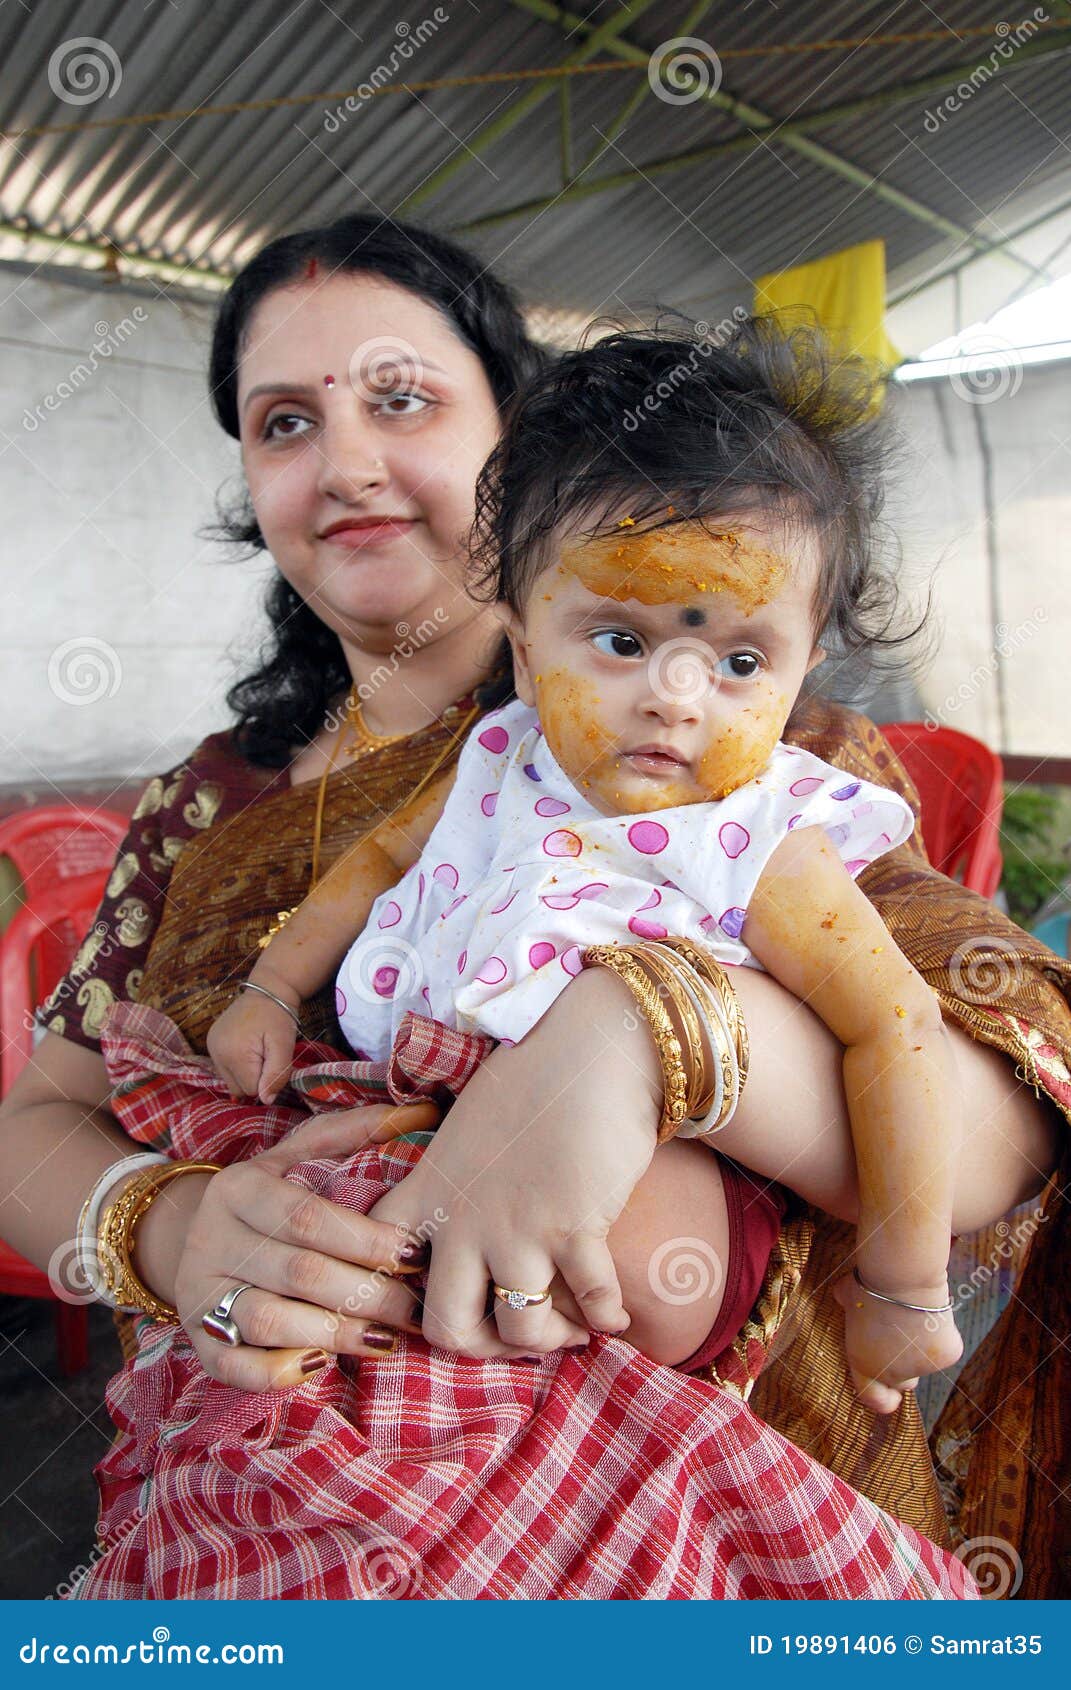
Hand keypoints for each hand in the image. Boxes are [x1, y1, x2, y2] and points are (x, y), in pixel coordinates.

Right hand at [170, 1101, 438, 1389]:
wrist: (191, 1236)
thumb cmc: (270, 1194)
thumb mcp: (298, 1154)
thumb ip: (356, 1132)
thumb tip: (423, 1110)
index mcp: (239, 1187)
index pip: (306, 1216)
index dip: (365, 1239)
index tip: (414, 1254)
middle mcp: (213, 1240)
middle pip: (299, 1273)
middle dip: (368, 1294)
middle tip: (415, 1308)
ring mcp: (202, 1294)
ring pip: (270, 1321)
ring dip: (338, 1334)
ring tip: (386, 1339)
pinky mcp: (199, 1342)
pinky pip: (237, 1366)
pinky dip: (281, 1372)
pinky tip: (323, 1363)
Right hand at [207, 988, 297, 1103]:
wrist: (267, 990)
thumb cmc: (279, 1018)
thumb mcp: (284, 1046)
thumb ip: (277, 1074)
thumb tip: (266, 1100)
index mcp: (235, 1055)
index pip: (252, 1090)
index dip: (267, 1079)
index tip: (273, 1060)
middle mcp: (216, 1053)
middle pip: (239, 1089)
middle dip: (256, 1077)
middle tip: (266, 1055)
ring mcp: (211, 1047)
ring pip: (231, 1081)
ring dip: (246, 1072)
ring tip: (257, 1050)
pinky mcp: (210, 1043)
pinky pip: (225, 1068)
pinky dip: (237, 1065)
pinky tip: (246, 1048)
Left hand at [370, 966, 663, 1359]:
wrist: (588, 1048)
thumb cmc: (532, 1079)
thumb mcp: (465, 1129)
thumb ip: (455, 1180)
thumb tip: (466, 1227)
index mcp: (430, 1190)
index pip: (382, 1265)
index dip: (404, 1299)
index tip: (446, 1298)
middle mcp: (463, 1219)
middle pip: (446, 1326)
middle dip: (484, 1348)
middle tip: (515, 1332)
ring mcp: (517, 1229)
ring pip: (520, 1328)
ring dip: (550, 1338)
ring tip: (572, 1327)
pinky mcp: (573, 1229)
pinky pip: (592, 1304)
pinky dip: (606, 1317)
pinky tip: (614, 1314)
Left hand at [833, 1273, 962, 1413]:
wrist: (901, 1279)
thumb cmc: (870, 1284)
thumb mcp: (847, 1296)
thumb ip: (847, 1305)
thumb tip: (844, 1296)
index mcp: (864, 1363)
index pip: (872, 1397)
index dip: (882, 1398)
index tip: (890, 1397)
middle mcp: (892, 1373)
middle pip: (903, 1382)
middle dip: (904, 1368)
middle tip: (903, 1340)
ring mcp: (922, 1368)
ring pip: (926, 1363)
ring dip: (923, 1347)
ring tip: (917, 1316)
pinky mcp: (946, 1356)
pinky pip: (946, 1349)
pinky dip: (943, 1335)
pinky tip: (934, 1314)